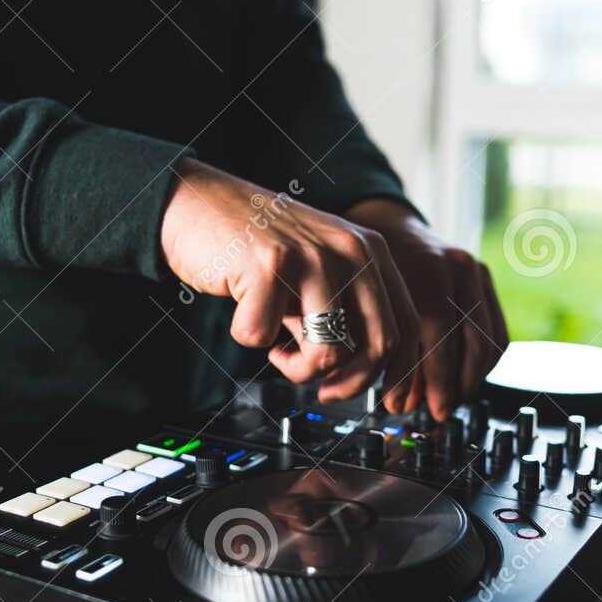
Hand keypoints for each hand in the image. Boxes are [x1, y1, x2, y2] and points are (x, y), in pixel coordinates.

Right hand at [160, 160, 420, 404]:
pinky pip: (264, 337)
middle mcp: (349, 249)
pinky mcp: (268, 264)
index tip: (381, 400)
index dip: (397, 374)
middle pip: (378, 346)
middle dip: (349, 384)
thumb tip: (362, 375)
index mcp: (369, 251)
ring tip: (279, 351)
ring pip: (330, 353)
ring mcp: (310, 255)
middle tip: (322, 389)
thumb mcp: (316, 273)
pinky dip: (249, 336)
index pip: (408, 326)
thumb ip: (345, 312)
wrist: (193, 201)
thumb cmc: (252, 244)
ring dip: (298, 370)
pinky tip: (244, 312)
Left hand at [347, 199, 508, 420]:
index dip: (434, 379)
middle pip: (470, 341)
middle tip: (439, 411)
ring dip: (473, 379)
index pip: (437, 335)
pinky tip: (466, 379)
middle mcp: (456, 267)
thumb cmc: (369, 271)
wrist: (389, 227)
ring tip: (451, 400)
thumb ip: (386, 350)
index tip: (425, 408)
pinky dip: (485, 363)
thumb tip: (405, 403)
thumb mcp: (368, 306)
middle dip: (456, 386)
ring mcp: (476, 270)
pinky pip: (498, 332)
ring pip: (489, 340)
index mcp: (424, 270)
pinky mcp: (487, 279)